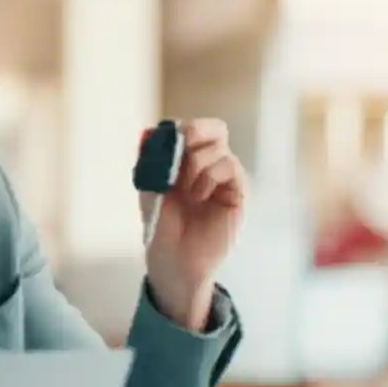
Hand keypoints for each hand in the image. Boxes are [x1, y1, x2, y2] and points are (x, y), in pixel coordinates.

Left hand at [142, 119, 245, 329]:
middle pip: (214, 128)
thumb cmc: (161, 225)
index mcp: (186, 160)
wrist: (173, 259)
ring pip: (219, 147)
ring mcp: (224, 178)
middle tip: (181, 147)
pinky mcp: (237, 192)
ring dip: (196, 163)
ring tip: (185, 190)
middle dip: (195, 132)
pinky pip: (230, 166)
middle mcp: (208, 164)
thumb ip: (154, 160)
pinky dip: (210, 175)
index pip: (192, 128)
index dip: (181, 127)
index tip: (166, 140)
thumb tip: (157, 133)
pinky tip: (198, 196)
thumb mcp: (150, 188)